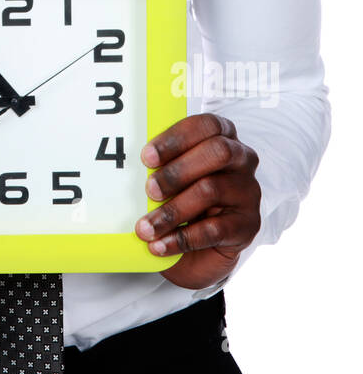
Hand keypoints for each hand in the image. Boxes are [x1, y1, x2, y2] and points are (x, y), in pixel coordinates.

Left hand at [135, 114, 260, 288]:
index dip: (176, 139)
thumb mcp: (174, 176)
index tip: (146, 157)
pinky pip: (214, 230)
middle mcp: (242, 158)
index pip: (206, 125)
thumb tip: (126, 167)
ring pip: (211, 191)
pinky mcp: (248, 224)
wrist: (202, 248)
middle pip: (217, 152)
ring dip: (172, 211)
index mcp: (223, 136)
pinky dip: (181, 238)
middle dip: (177, 171)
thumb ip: (161, 165)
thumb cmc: (183, 197)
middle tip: (149, 191)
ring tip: (146, 227)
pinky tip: (160, 245)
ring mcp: (248, 191)